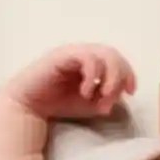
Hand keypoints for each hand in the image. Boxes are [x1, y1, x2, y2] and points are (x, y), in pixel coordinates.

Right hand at [3, 43, 136, 119]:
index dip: (128, 74)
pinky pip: (88, 58)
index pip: (118, 60)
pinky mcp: (62, 55)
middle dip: (120, 77)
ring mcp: (73, 52)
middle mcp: (83, 54)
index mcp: (92, 63)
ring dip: (110, 77)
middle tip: (112, 98)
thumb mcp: (90, 104)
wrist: (29, 107)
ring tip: (103, 96)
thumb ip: (106, 99)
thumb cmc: (57, 104)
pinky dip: (93, 76)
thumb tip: (120, 96)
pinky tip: (86, 92)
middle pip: (114, 54)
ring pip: (104, 54)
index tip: (130, 92)